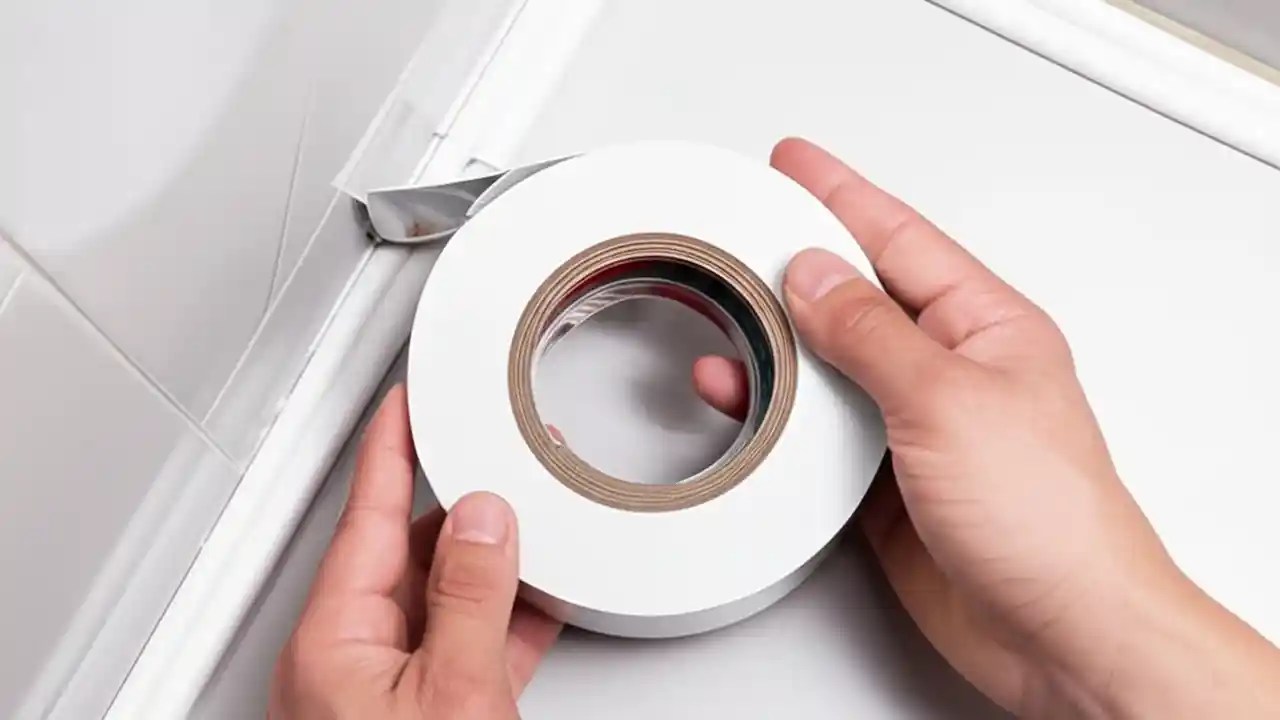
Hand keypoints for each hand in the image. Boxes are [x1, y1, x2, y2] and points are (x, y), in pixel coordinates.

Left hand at [270, 386, 560, 719]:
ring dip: (490, 570)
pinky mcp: (415, 716)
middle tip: (507, 471)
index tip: (408, 400)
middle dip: (464, 511)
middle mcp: (344, 661)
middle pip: (407, 554)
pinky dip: (500, 623)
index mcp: (332, 641)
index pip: (365, 515)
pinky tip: (536, 607)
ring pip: (439, 601)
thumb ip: (470, 599)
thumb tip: (484, 519)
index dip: (390, 448)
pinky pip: (459, 648)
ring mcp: (378, 692)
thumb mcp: (454, 692)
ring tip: (538, 538)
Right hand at [693, 139, 1279, 717]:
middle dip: (798, 266)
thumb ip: (870, 334)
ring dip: (776, 347)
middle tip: (742, 234)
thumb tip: (813, 275)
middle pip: (858, 298)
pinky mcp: (885, 484)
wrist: (1058, 632)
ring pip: (830, 367)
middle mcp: (949, 371)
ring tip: (727, 322)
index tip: (793, 164)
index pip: (899, 238)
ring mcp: (915, 427)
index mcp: (984, 327)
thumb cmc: (1048, 519)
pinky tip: (749, 404)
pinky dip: (778, 416)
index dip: (840, 195)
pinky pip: (818, 434)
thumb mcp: (948, 400)